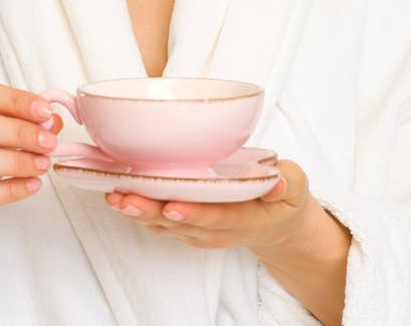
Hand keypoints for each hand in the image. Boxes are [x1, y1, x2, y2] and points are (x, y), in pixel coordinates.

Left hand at [104, 159, 318, 258]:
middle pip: (183, 223)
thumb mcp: (295, 185)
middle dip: (153, 212)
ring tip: (115, 197)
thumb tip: (276, 180)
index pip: (218, 217)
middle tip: (127, 199)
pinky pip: (161, 223)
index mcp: (246, 217)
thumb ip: (288, 181)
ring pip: (166, 225)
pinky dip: (140, 212)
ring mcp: (201, 230)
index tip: (173, 205)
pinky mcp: (188, 226)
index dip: (194, 213)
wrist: (275, 222)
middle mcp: (218, 229)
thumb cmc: (281, 196)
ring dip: (139, 213)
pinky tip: (120, 198)